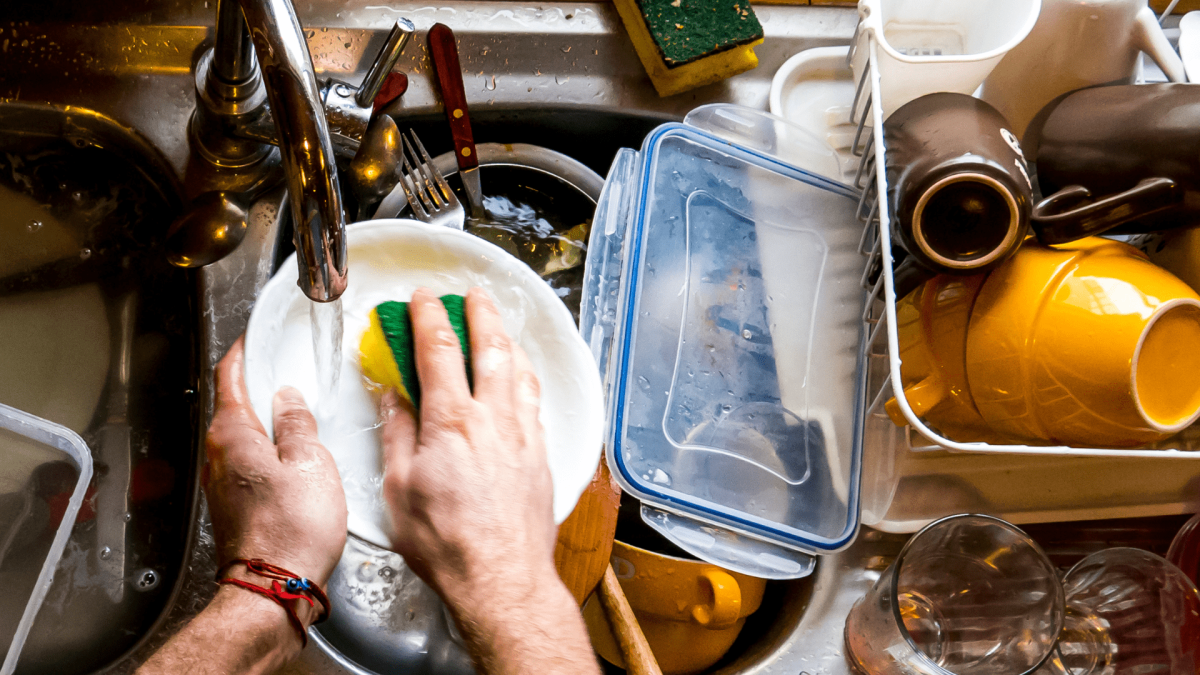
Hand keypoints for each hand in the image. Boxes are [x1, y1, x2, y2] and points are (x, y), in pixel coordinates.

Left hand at [204, 338, 347, 610]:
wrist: (276, 588)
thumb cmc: (292, 530)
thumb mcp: (311, 462)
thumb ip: (299, 423)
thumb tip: (289, 399)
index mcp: (232, 435)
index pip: (228, 377)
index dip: (243, 353)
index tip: (254, 339)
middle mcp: (218, 457)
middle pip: (234, 406)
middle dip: (259, 387)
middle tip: (287, 371)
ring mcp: (223, 483)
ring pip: (243, 437)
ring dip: (267, 422)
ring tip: (299, 414)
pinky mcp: (236, 506)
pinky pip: (251, 464)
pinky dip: (270, 451)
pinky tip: (296, 458)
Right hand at [380, 287, 556, 608]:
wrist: (501, 579)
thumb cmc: (448, 545)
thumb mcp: (399, 489)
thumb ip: (397, 435)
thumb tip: (394, 398)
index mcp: (452, 422)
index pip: (440, 350)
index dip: (429, 317)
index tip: (422, 299)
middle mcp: (494, 420)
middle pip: (490, 347)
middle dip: (479, 313)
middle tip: (471, 295)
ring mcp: (523, 436)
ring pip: (520, 370)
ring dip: (507, 340)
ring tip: (499, 325)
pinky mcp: (541, 456)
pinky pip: (535, 400)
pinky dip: (526, 377)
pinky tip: (522, 377)